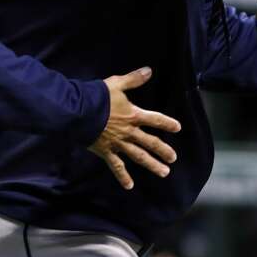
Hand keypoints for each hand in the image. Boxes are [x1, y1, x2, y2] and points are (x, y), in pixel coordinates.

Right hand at [88, 67, 180, 189]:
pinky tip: (130, 186)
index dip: (167, 123)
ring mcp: (118, 143)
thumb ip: (133, 79)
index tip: (178, 128)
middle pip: (150, 142)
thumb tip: (149, 70)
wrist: (78, 112)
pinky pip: (116, 166)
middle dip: (163, 150)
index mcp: (133, 115)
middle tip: (173, 158)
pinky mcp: (106, 151)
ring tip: (164, 172)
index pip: (155, 120)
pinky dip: (123, 176)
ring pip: (139, 156)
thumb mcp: (116, 84)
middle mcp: (129, 132)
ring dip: (152, 165)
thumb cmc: (97, 97)